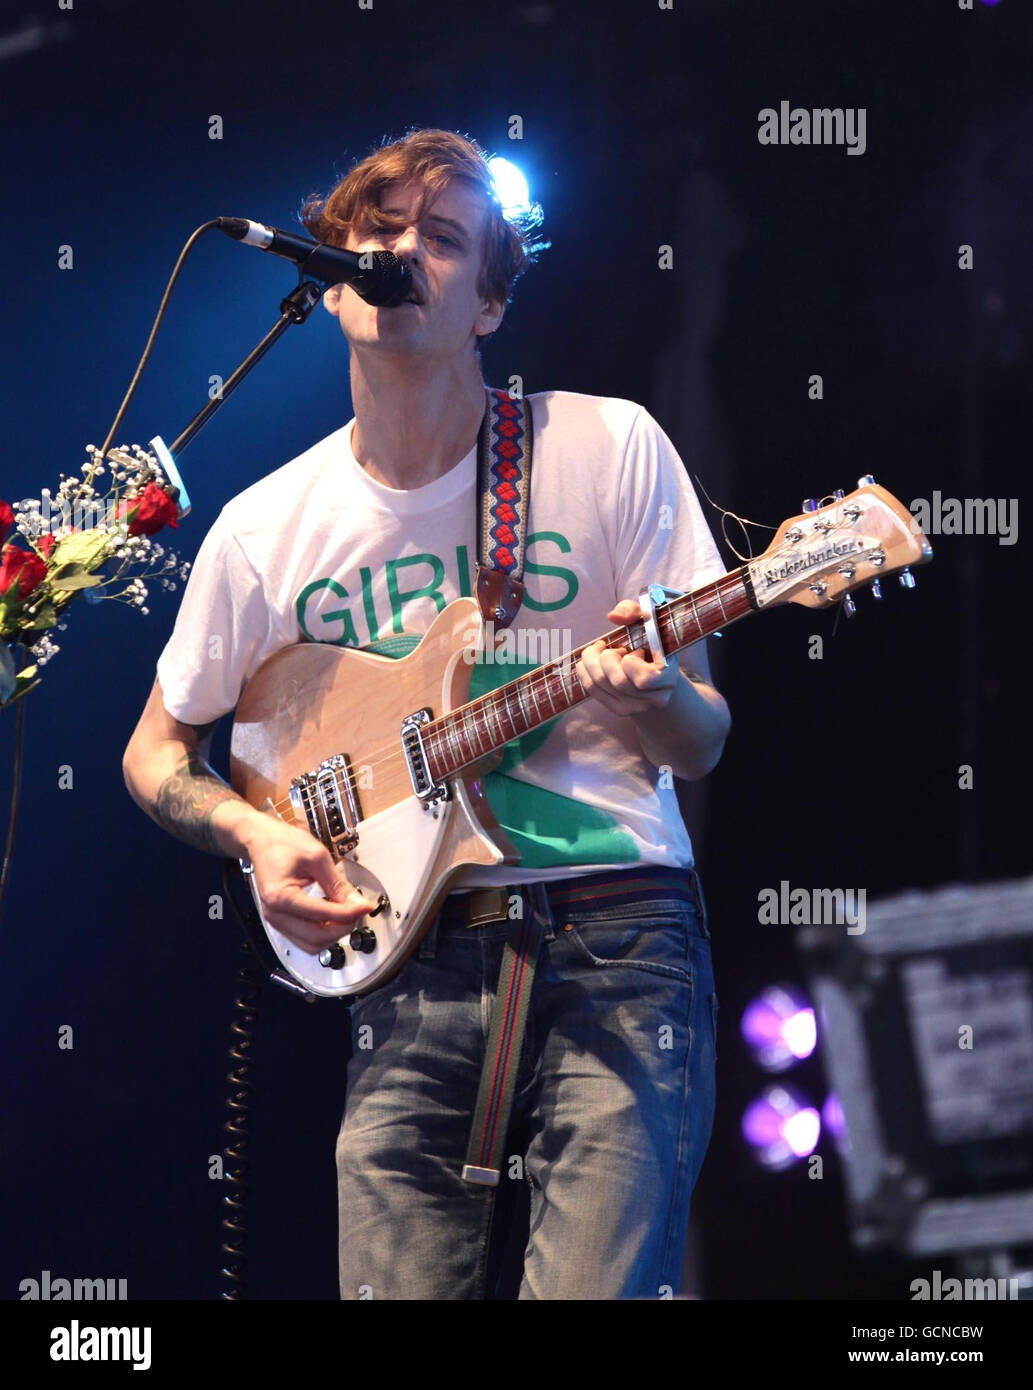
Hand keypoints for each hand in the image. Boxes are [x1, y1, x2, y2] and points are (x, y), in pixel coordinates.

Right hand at [241, 817, 379, 953]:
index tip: (365, 907)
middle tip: (358, 912)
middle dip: (343, 928)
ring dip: (333, 935)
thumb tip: (357, 902)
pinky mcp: (280, 921)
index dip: (349, 913)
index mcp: (281, 896)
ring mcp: (275, 920)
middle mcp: (275, 913)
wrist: (262, 841)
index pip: (323, 915)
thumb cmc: (282, 844)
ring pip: (310, 945)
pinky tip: (333, 920)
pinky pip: (304, 939)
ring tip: (347, 916)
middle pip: (316, 937)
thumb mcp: (317, 857)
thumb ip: (338, 883)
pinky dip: (322, 934)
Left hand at [576, 598, 681, 716]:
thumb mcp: (649, 621)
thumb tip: (613, 617)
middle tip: (615, 648)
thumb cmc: (653, 642)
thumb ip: (634, 611)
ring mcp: (637, 707)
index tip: (638, 650)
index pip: (644, 679)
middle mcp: (655, 698)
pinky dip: (585, 671)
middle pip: (618, 681)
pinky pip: (593, 689)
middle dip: (608, 657)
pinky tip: (589, 661)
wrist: (659, 671)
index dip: (632, 661)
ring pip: (601, 684)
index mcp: (669, 678)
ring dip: (594, 662)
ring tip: (603, 652)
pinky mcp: (620, 710)